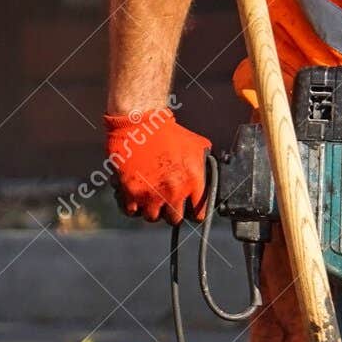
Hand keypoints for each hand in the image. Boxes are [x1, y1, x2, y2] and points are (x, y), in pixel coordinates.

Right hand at [105, 110, 210, 225]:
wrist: (140, 121)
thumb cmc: (167, 131)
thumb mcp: (195, 145)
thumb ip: (203, 162)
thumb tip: (210, 171)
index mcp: (193, 181)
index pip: (199, 213)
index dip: (194, 212)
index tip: (190, 211)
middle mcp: (174, 191)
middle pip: (174, 219)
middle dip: (171, 212)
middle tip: (166, 202)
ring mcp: (152, 194)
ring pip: (153, 217)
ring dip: (151, 209)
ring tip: (149, 197)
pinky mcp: (131, 192)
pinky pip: (133, 211)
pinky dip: (133, 205)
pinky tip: (135, 195)